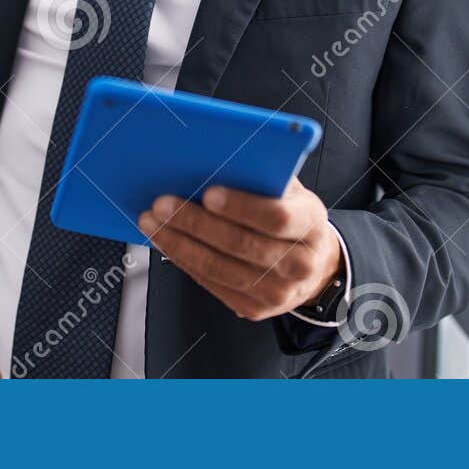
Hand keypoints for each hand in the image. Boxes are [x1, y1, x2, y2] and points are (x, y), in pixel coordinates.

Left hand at [138, 177, 341, 321]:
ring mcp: (277, 292)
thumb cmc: (294, 217)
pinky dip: (184, 261)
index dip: (241, 206)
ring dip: (179, 244)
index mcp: (311, 225)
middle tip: (163, 204)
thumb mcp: (290, 192)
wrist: (314, 265)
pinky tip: (167, 243)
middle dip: (194, 223)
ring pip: (218, 268)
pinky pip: (212, 284)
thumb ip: (263, 177)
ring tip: (154, 223)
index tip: (208, 193)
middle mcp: (299, 264)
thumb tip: (218, 159)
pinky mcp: (255, 309)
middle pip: (239, 244)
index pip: (276, 218)